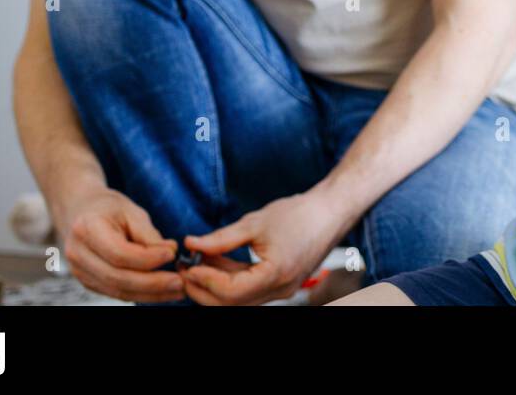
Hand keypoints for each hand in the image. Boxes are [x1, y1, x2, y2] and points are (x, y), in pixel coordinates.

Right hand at [59, 187, 181, 302]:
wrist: (81, 210)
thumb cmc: (107, 207)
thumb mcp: (130, 211)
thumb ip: (148, 234)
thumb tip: (170, 253)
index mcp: (87, 229)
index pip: (119, 253)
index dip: (148, 258)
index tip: (172, 254)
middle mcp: (78, 254)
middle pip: (118, 278)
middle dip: (153, 283)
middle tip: (179, 282)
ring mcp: (80, 271)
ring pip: (118, 290)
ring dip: (150, 294)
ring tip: (176, 290)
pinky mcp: (88, 282)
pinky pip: (116, 293)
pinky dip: (141, 294)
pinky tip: (162, 291)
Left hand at [179, 190, 346, 305]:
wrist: (330, 212)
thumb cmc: (299, 214)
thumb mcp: (255, 222)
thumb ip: (221, 238)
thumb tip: (192, 243)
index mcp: (276, 275)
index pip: (230, 292)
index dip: (204, 280)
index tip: (187, 264)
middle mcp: (280, 290)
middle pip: (232, 304)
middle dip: (204, 290)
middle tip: (184, 269)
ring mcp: (281, 290)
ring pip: (239, 300)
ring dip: (215, 286)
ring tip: (196, 263)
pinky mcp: (280, 284)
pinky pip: (249, 291)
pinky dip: (230, 280)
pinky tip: (215, 262)